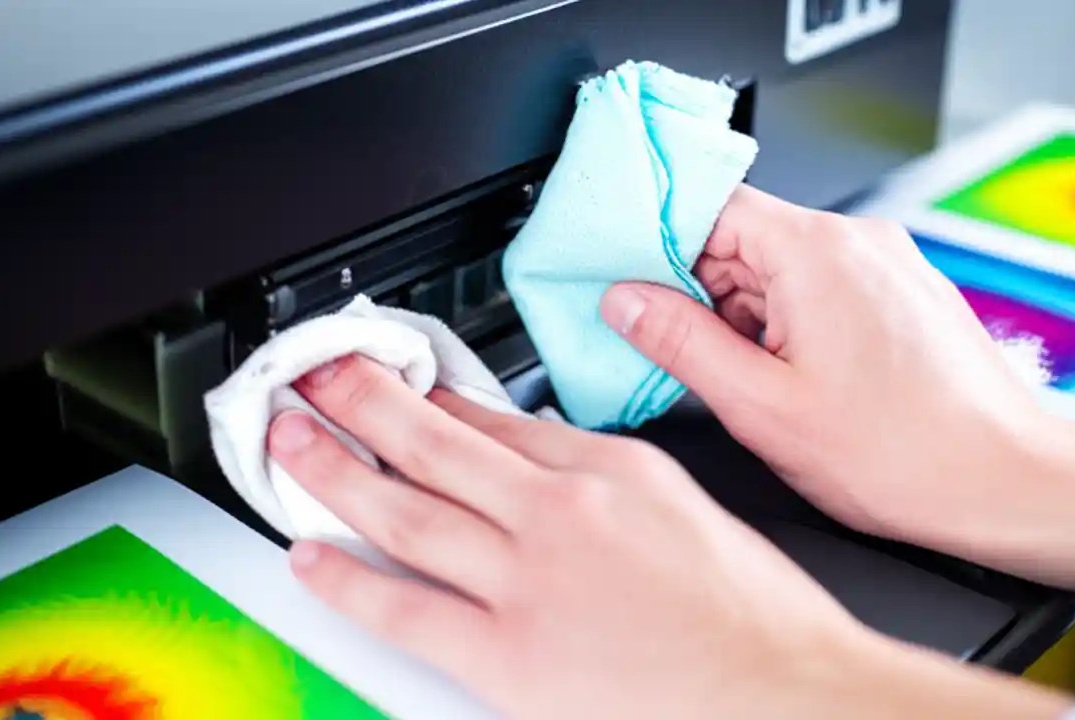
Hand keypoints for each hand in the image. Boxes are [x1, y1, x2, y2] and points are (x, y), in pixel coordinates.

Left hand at [266, 354, 1070, 718]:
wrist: (784, 689)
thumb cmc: (749, 611)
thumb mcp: (682, 506)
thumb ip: (605, 478)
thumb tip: (542, 460)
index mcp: (610, 468)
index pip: (496, 417)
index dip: (429, 394)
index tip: (396, 379)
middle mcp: (561, 512)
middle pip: (434, 442)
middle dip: (361, 401)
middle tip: (315, 376)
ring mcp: (529, 581)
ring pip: (406, 509)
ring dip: (335, 469)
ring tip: (290, 441)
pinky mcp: (510, 655)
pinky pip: (407, 607)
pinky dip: (347, 580)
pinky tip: (309, 554)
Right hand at [600, 185, 1048, 547]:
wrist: (1006, 482)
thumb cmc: (904, 454)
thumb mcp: (763, 405)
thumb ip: (681, 343)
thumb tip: (626, 302)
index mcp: (817, 252)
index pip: (709, 206)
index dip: (658, 244)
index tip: (628, 285)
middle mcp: (857, 241)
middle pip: (742, 238)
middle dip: (701, 293)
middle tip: (684, 357)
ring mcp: (885, 265)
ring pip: (778, 268)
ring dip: (745, 317)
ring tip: (757, 386)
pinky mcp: (900, 294)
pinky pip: (819, 288)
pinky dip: (787, 325)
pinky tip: (791, 382)